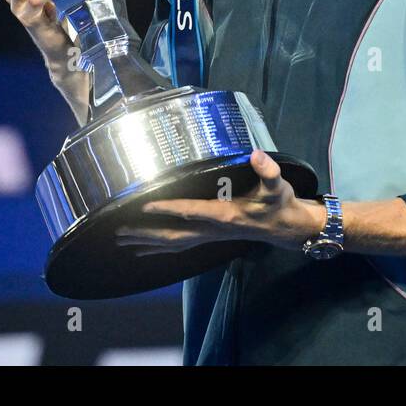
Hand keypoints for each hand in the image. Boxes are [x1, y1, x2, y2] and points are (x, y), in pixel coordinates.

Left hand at [114, 150, 325, 255]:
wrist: (286, 227)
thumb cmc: (279, 203)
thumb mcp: (277, 185)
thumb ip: (267, 170)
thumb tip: (256, 154)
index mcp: (225, 215)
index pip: (191, 211)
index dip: (168, 209)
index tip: (144, 205)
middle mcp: (213, 229)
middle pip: (174, 236)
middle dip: (146, 233)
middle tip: (119, 230)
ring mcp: (210, 237)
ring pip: (174, 244)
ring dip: (147, 243)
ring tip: (121, 239)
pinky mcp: (210, 237)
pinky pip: (180, 247)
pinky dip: (159, 249)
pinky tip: (143, 250)